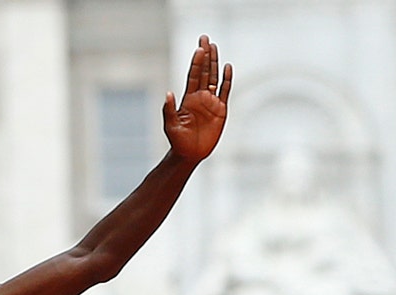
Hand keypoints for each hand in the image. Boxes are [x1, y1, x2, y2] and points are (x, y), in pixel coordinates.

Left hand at [163, 35, 231, 162]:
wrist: (189, 154)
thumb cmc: (177, 141)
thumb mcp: (170, 125)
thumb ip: (169, 109)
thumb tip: (168, 93)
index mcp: (188, 99)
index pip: (193, 76)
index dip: (196, 62)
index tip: (199, 48)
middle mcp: (199, 97)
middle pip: (203, 72)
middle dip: (205, 55)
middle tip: (205, 38)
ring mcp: (211, 102)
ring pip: (214, 78)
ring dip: (215, 63)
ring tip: (214, 47)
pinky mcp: (220, 110)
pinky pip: (225, 91)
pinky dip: (227, 80)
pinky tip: (227, 67)